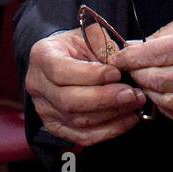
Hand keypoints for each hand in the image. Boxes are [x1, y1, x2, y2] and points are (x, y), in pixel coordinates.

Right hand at [26, 29, 146, 145]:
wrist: (68, 59)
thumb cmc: (81, 45)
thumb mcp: (91, 35)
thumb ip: (104, 48)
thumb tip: (125, 63)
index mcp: (43, 56)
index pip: (61, 71)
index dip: (91, 75)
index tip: (116, 73)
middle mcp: (38, 86)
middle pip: (69, 101)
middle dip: (105, 99)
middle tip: (132, 94)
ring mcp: (45, 109)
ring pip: (77, 120)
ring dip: (111, 115)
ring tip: (134, 104)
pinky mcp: (57, 127)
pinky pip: (82, 136)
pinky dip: (108, 131)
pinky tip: (128, 120)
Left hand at [110, 3, 172, 126]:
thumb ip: (171, 30)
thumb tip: (141, 47)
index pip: (153, 54)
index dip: (129, 59)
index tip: (120, 59)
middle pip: (157, 81)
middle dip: (139, 77)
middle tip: (134, 72)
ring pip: (169, 104)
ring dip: (153, 95)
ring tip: (151, 84)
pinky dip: (172, 110)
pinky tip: (172, 96)